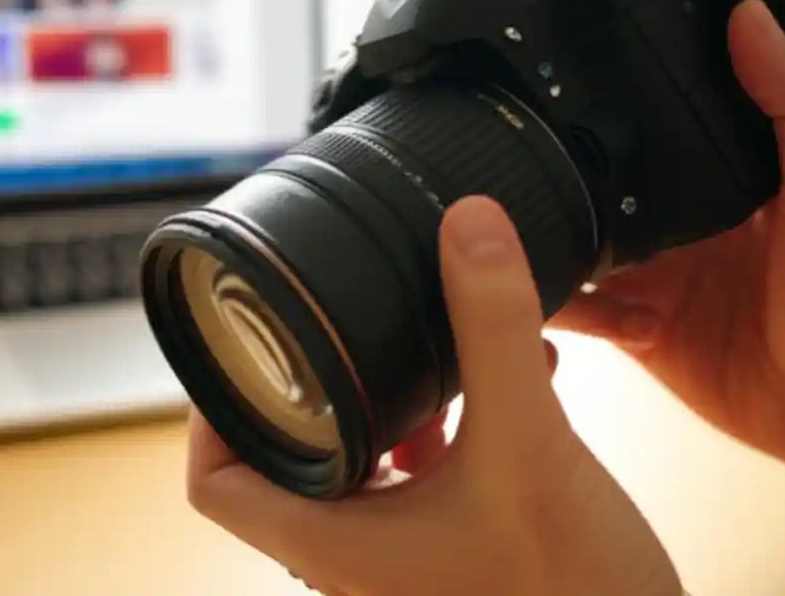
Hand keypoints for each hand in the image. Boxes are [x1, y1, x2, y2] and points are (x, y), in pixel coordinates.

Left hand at [187, 197, 680, 595]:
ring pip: (360, 460)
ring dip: (391, 400)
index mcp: (335, 546)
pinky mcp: (451, 550)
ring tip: (442, 350)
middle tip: (341, 320)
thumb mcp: (530, 445)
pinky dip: (445, 425)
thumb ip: (493, 331)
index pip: (214, 484)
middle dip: (316, 382)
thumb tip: (468, 224)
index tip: (241, 348)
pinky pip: (419, 475)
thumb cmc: (575, 592)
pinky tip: (511, 385)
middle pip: (283, 458)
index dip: (209, 413)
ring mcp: (402, 558)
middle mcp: (354, 559)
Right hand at [553, 0, 784, 539]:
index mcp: (719, 174)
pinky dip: (561, 308)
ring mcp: (651, 274)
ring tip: (525, 239)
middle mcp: (676, 218)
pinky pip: (575, 310)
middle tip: (508, 167)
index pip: (650, 120)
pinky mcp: (632, 328)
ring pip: (572, 243)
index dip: (606, 97)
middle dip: (552, 173)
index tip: (552, 74)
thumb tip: (749, 19)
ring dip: (543, 242)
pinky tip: (582, 307)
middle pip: (593, 180)